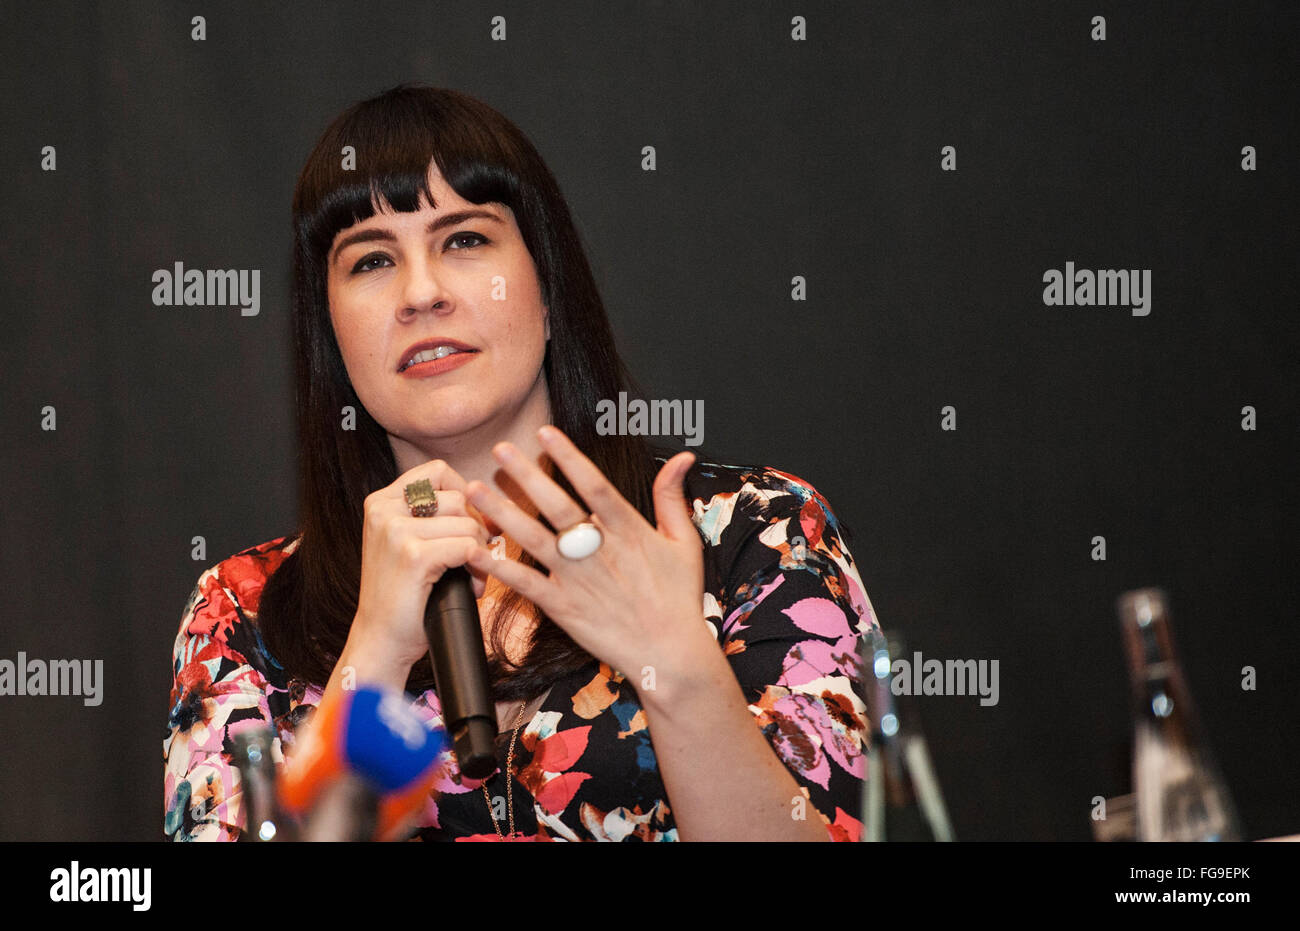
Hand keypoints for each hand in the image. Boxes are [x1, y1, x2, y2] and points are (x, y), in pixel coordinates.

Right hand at [351, 459, 491, 669]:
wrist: (381, 640)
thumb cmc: (405, 593)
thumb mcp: (414, 543)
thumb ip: (443, 517)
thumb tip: (498, 504)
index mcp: (381, 501)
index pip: (439, 472)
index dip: (466, 494)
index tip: (474, 522)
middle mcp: (384, 510)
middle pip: (459, 497)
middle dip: (477, 527)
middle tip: (474, 558)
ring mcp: (396, 531)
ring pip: (468, 523)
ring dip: (480, 552)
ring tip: (471, 576)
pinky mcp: (413, 556)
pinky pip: (468, 547)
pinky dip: (477, 568)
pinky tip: (470, 587)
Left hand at [464, 425, 711, 687]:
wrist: (670, 654)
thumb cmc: (679, 598)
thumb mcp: (685, 543)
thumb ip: (673, 497)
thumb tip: (682, 456)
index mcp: (629, 531)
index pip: (593, 485)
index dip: (568, 457)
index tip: (545, 433)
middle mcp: (599, 552)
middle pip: (557, 506)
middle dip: (527, 475)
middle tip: (500, 449)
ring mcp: (578, 580)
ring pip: (534, 540)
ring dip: (502, 513)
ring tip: (474, 489)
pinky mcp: (563, 608)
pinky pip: (526, 585)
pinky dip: (500, 568)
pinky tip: (475, 550)